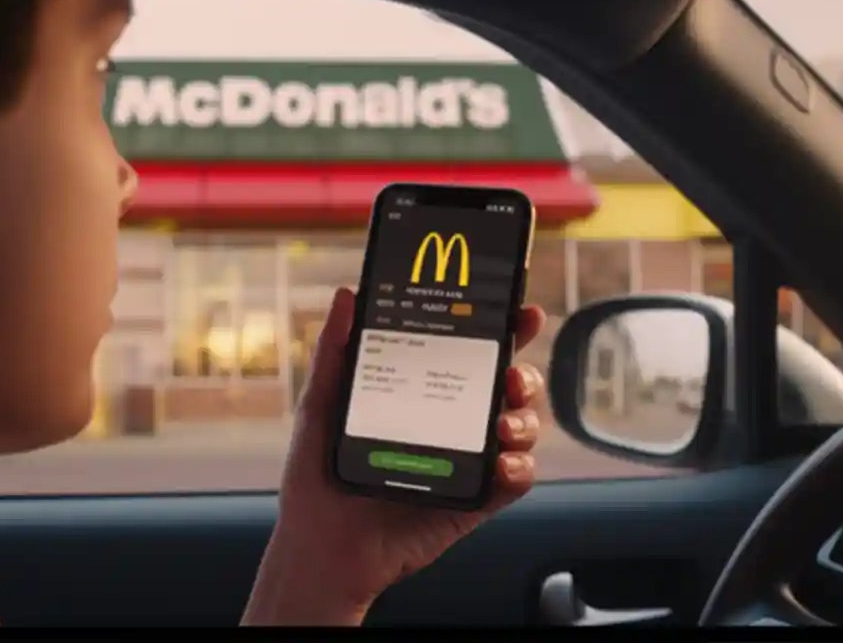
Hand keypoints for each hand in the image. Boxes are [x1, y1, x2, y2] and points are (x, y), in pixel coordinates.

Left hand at [242, 287, 546, 625]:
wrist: (320, 547)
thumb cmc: (316, 478)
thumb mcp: (320, 407)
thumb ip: (334, 352)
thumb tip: (347, 294)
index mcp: (423, 393)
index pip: (470, 352)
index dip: (503, 330)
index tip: (522, 311)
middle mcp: (451, 423)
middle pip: (508, 388)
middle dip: (525, 374)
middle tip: (513, 376)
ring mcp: (467, 461)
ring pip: (520, 429)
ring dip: (526, 421)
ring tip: (503, 425)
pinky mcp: (474, 501)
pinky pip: (514, 481)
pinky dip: (519, 469)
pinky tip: (503, 464)